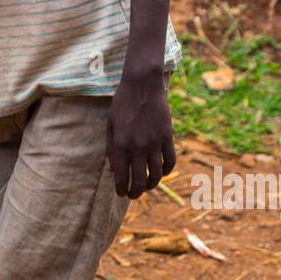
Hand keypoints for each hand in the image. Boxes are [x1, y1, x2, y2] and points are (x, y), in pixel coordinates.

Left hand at [106, 70, 175, 198]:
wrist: (142, 85)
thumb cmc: (122, 104)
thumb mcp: (110, 126)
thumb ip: (110, 149)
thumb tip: (113, 171)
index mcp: (120, 146)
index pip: (121, 178)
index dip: (121, 190)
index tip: (121, 193)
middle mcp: (138, 147)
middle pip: (139, 181)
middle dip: (135, 193)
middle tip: (133, 194)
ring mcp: (154, 143)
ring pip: (157, 175)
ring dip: (152, 185)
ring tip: (147, 186)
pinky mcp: (168, 137)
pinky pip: (170, 161)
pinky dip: (167, 171)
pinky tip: (162, 172)